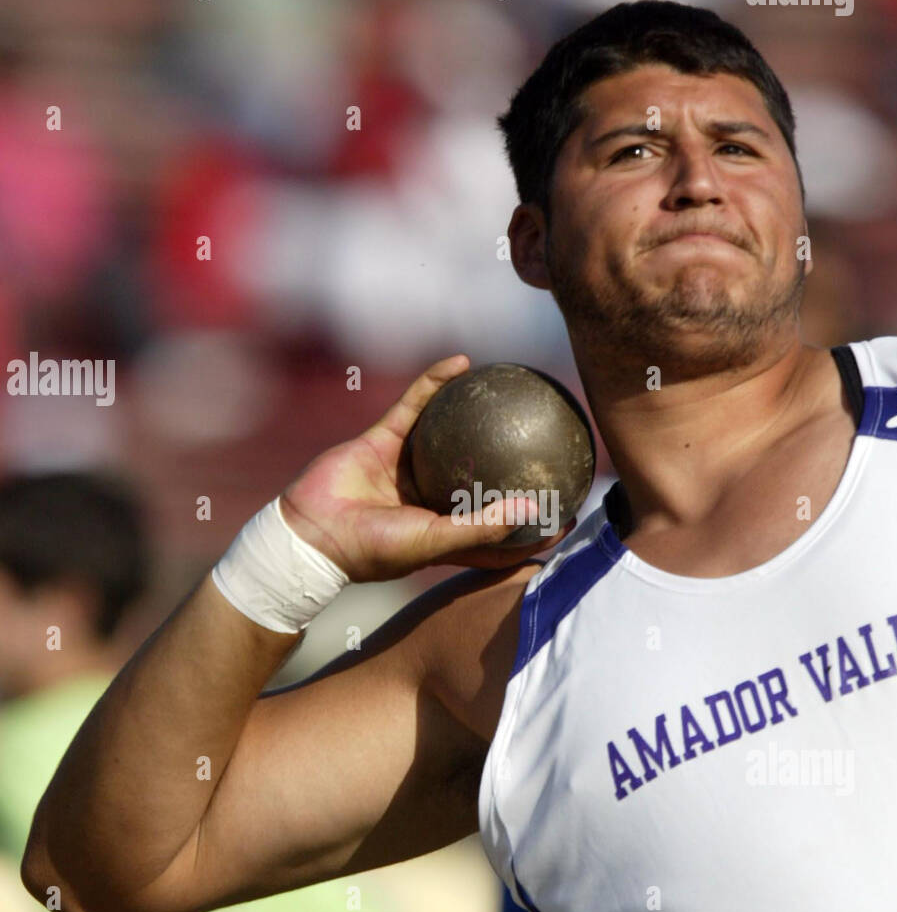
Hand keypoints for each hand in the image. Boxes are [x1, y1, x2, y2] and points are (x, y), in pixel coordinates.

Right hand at [278, 356, 576, 581]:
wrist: (310, 533)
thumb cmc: (374, 549)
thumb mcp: (435, 542)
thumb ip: (481, 527)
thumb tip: (532, 509)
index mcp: (447, 531)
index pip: (501, 530)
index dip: (534, 524)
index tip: (570, 512)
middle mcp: (431, 498)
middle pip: (482, 477)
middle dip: (513, 463)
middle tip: (551, 443)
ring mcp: (408, 467)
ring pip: (451, 434)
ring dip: (478, 412)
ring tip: (512, 390)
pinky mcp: (383, 439)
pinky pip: (415, 404)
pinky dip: (435, 382)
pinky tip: (463, 362)